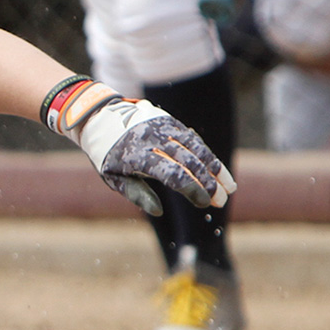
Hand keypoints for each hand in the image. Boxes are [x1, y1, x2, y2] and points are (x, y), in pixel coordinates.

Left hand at [71, 94, 236, 215]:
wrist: (99, 118)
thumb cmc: (107, 155)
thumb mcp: (113, 177)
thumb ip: (136, 194)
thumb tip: (158, 211)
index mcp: (138, 155)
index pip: (173, 174)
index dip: (192, 189)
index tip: (204, 203)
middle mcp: (154, 139)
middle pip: (189, 162)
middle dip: (209, 183)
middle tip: (221, 200)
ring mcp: (164, 128)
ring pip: (197, 148)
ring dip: (216, 168)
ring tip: (230, 187)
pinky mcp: (170, 122)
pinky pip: (193, 139)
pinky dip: (208, 154)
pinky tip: (217, 170)